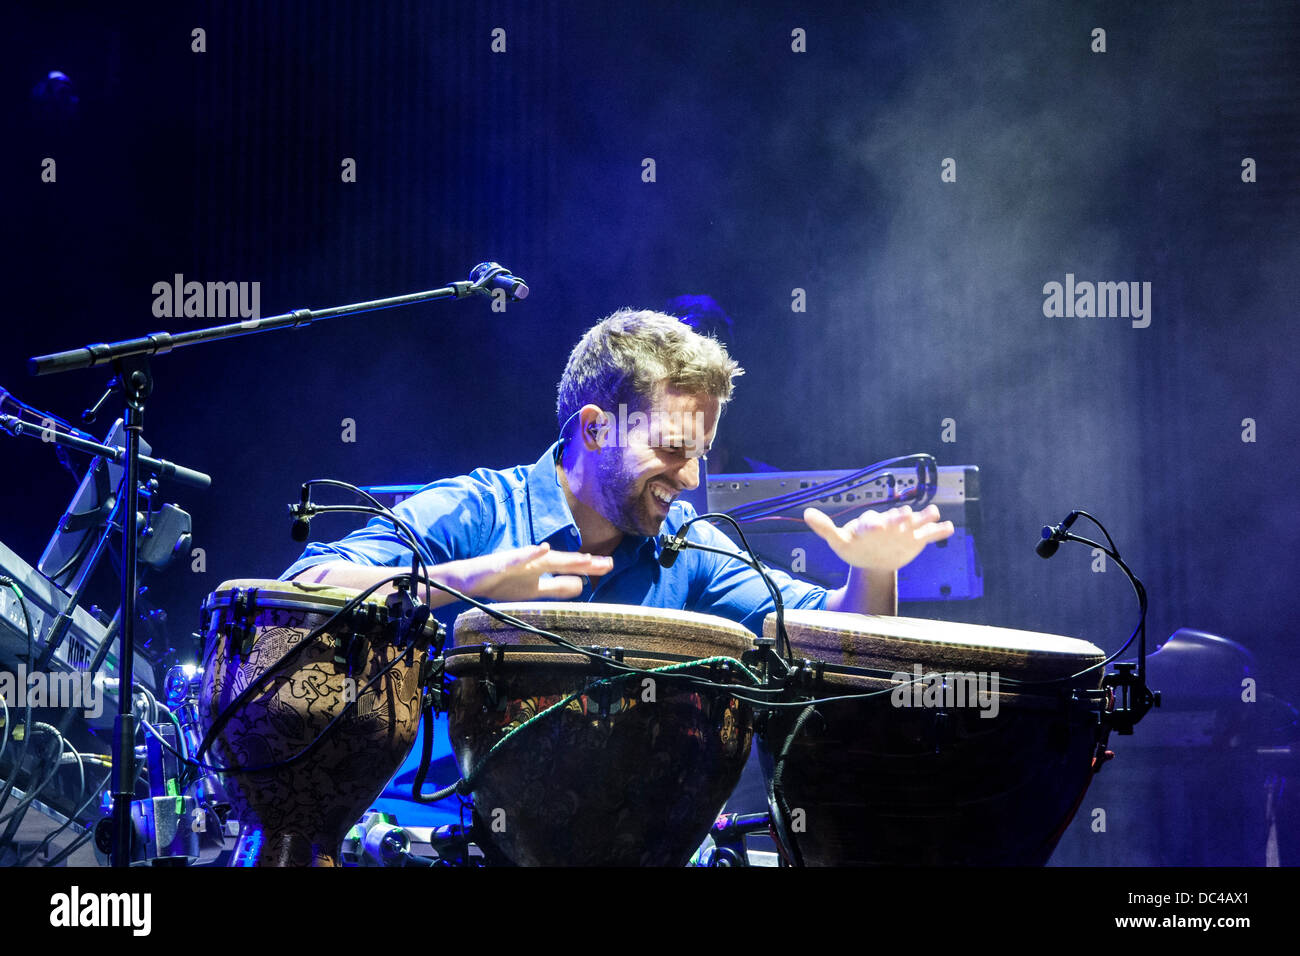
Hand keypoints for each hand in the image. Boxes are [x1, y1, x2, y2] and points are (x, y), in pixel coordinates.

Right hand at [441, 543, 612, 600]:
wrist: (470, 580)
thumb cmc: (502, 582)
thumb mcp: (534, 590)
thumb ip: (557, 587)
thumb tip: (580, 585)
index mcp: (542, 568)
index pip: (570, 567)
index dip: (589, 567)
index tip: (609, 565)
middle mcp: (535, 561)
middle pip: (565, 561)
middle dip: (586, 562)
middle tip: (609, 563)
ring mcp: (520, 561)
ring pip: (547, 559)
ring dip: (566, 558)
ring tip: (586, 558)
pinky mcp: (504, 563)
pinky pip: (519, 558)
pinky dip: (531, 554)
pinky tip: (543, 549)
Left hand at [804, 504, 953, 572]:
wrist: (872, 559)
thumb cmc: (854, 547)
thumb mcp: (838, 540)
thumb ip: (825, 528)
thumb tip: (806, 513)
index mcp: (869, 523)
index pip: (871, 522)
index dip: (873, 523)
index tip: (877, 525)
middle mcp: (889, 522)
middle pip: (894, 519)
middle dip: (899, 518)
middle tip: (906, 516)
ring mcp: (904, 530)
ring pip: (915, 521)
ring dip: (923, 517)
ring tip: (933, 513)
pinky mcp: (916, 539)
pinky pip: (929, 533)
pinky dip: (938, 530)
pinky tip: (948, 528)